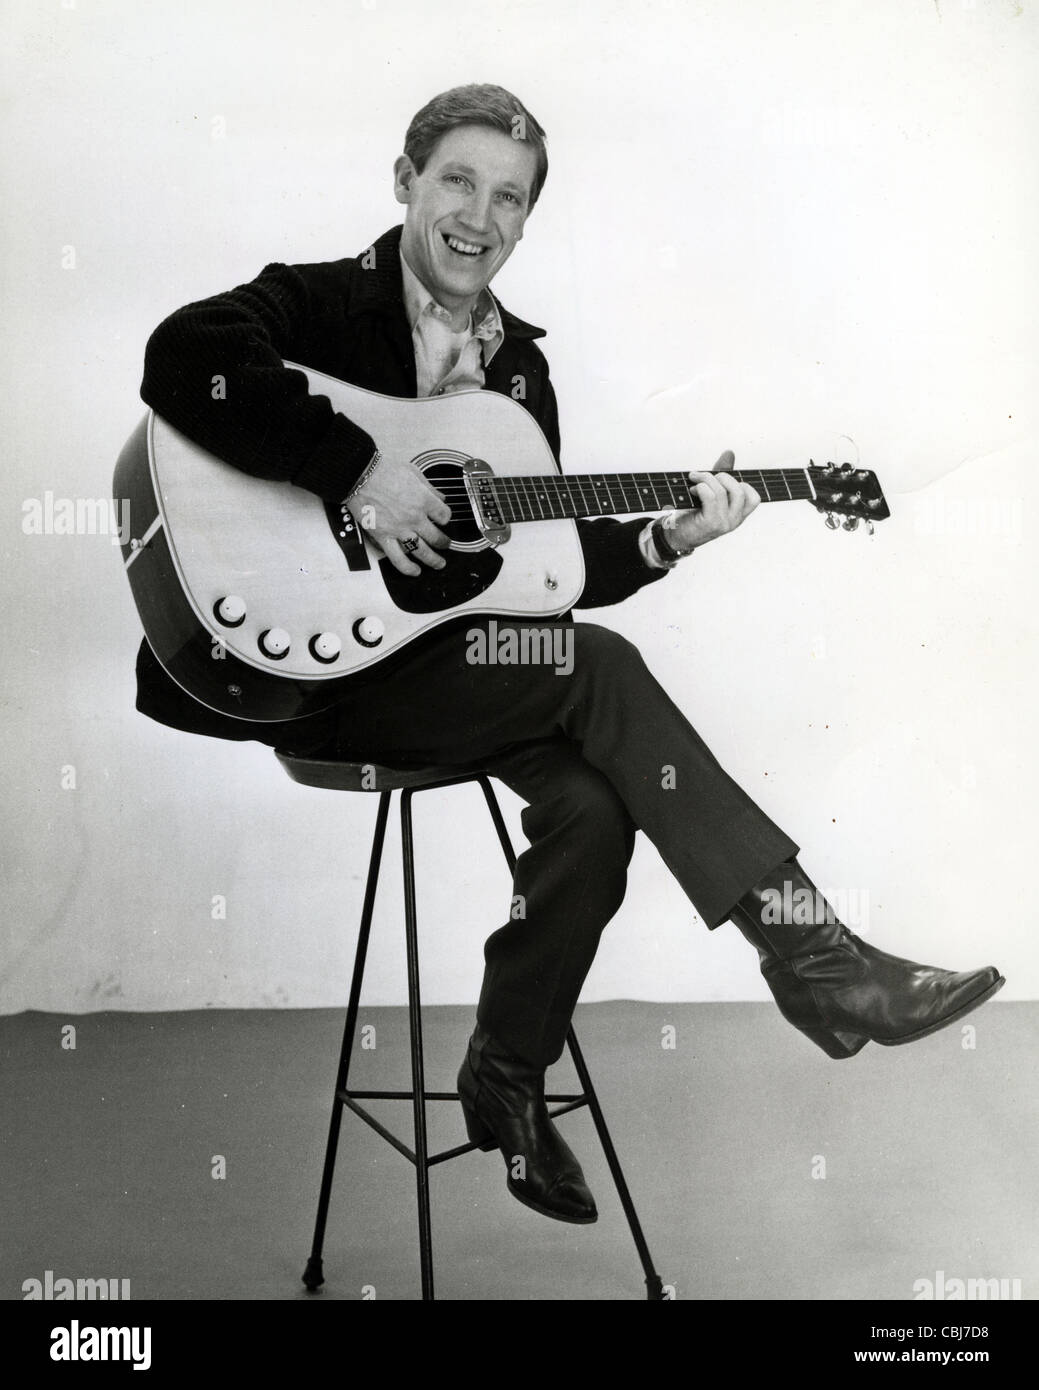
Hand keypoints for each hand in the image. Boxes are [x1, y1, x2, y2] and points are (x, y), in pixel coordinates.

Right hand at [346, 453, 451, 574]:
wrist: (360, 475)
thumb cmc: (383, 470)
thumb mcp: (413, 472)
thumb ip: (429, 487)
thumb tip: (440, 496)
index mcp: (424, 500)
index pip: (444, 515)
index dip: (445, 517)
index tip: (443, 518)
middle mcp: (415, 518)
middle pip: (437, 537)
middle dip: (444, 542)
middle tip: (446, 544)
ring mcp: (400, 530)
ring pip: (422, 551)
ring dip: (433, 560)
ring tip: (439, 563)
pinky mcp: (384, 538)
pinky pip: (398, 559)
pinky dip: (408, 568)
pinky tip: (415, 571)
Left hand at [664, 450, 759, 553]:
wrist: (675, 535)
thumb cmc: (693, 513)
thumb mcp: (711, 493)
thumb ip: (722, 475)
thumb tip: (729, 453)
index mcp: (738, 515)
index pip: (754, 498)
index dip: (742, 484)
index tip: (722, 481)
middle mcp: (734, 521)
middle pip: (739, 490)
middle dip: (721, 476)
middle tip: (705, 477)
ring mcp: (724, 523)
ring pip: (722, 491)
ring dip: (705, 479)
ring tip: (694, 479)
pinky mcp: (710, 523)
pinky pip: (711, 497)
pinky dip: (701, 488)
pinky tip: (693, 490)